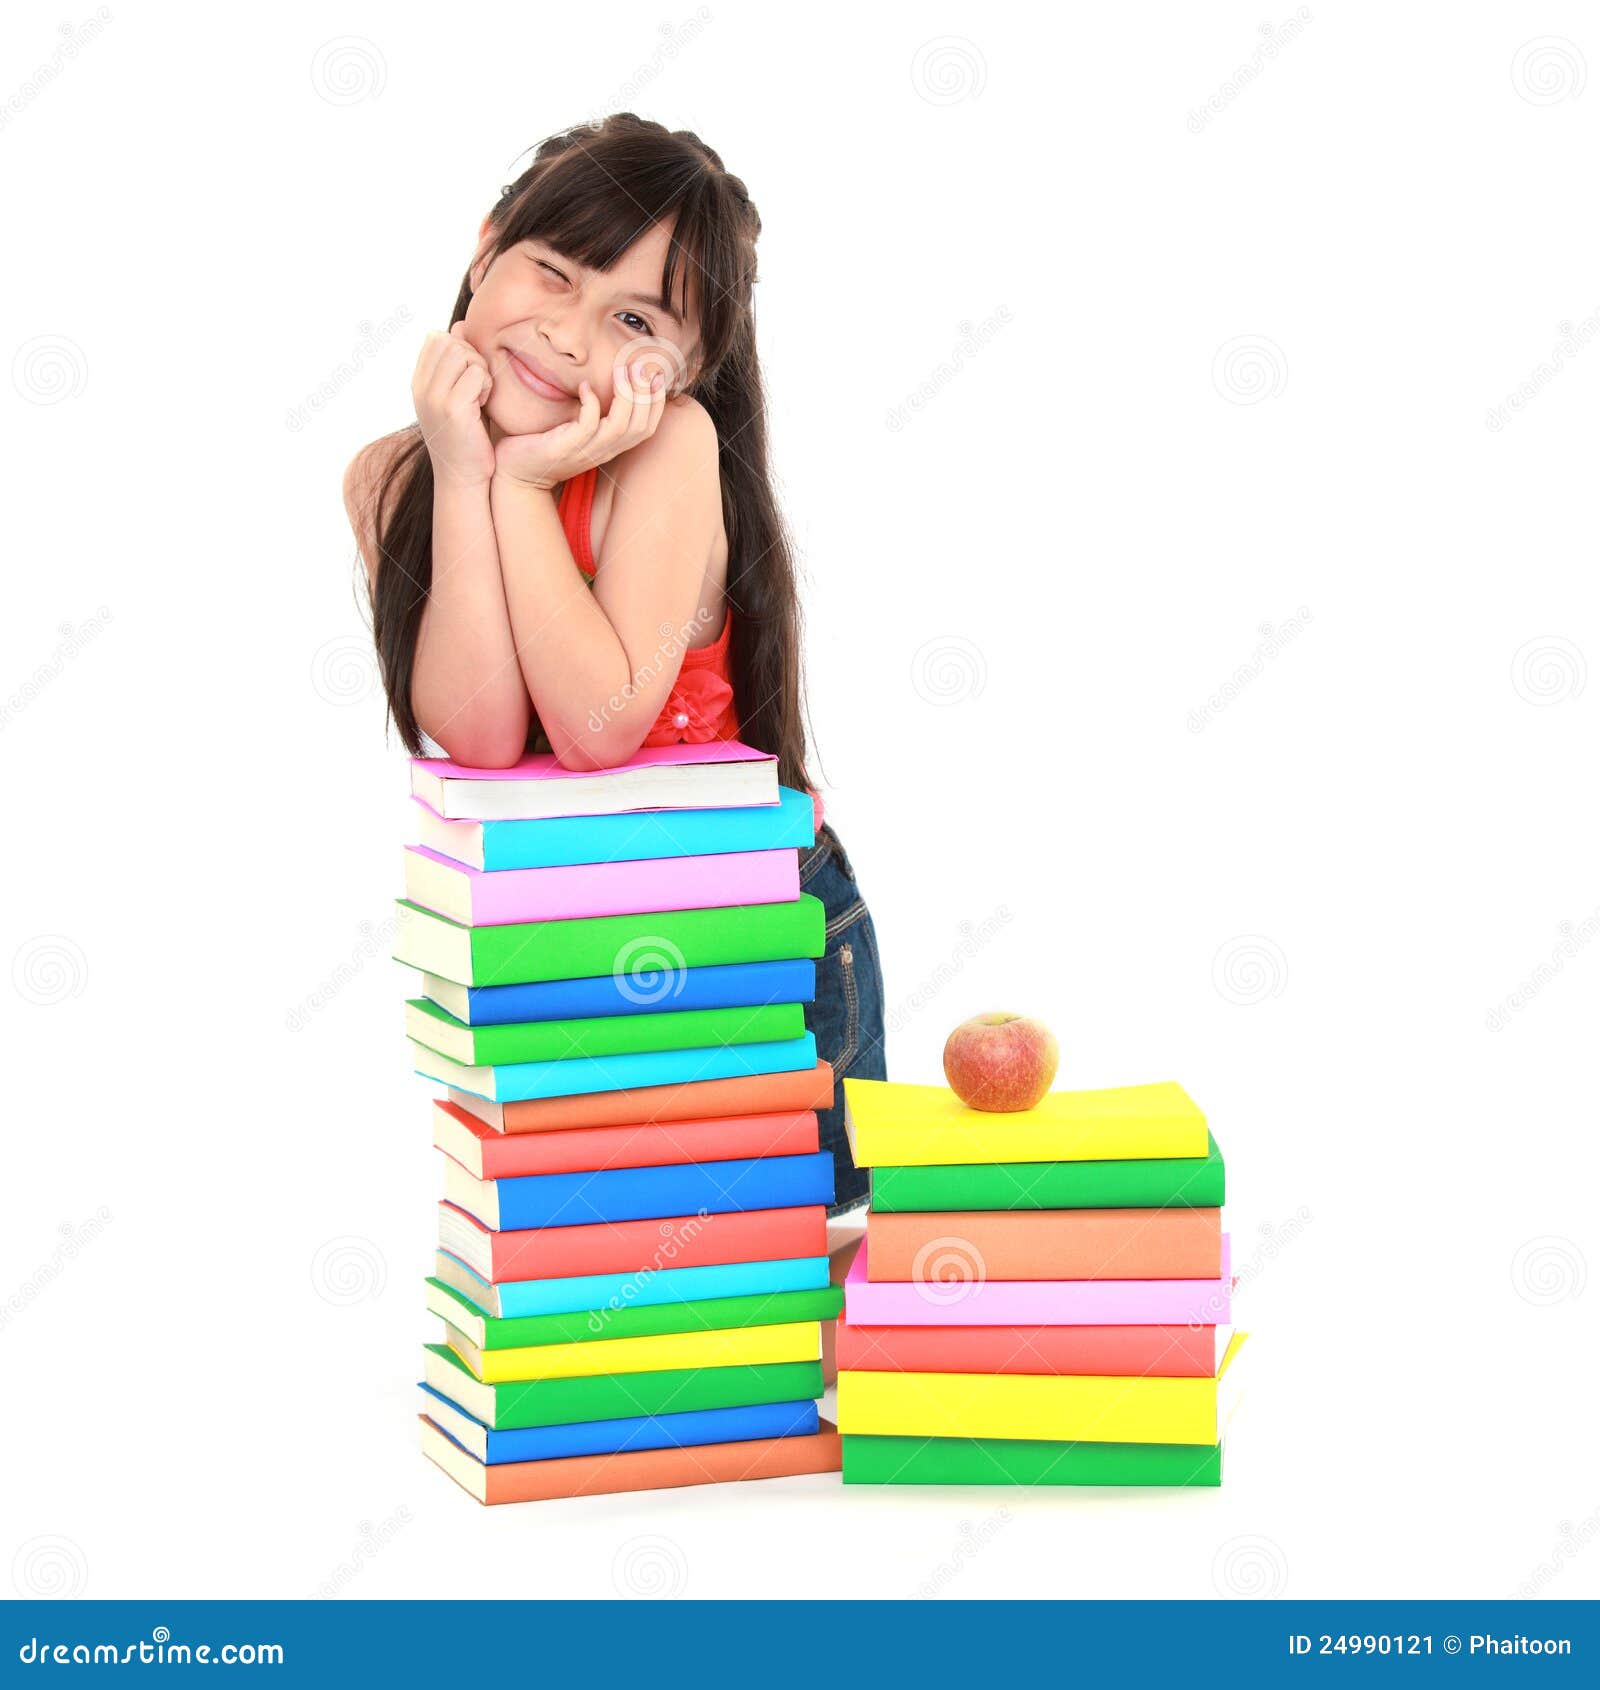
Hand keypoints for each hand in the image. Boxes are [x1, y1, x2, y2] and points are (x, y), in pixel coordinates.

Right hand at [413, 323, 493, 487]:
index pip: (437, 338)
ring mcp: (434, 398)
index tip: (468, 378)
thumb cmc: (468, 437)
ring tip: (481, 397)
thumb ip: (457, 363)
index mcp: (419, 383)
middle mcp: (420, 388)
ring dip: (481, 372)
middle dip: (472, 358)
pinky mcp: (453, 409)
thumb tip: (460, 325)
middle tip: (479, 388)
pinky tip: (484, 407)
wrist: (464, 478)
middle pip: (451, 342)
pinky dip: (488, 387)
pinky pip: (477, 374)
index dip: (460, 350)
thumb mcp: (458, 396)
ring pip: (464, 354)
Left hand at [492, 350, 668, 490]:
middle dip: (645, 394)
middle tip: (638, 367)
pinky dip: (591, 402)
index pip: (647, 428)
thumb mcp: (579, 431)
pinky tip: (583, 387)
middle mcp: (604, 451)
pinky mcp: (565, 448)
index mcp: (611, 446)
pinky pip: (588, 425)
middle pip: (640, 426)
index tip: (654, 374)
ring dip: (624, 395)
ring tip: (619, 370)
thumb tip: (608, 385)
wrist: (518, 473)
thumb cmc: (546, 445)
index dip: (656, 401)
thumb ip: (596, 415)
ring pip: (620, 426)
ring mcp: (585, 451)